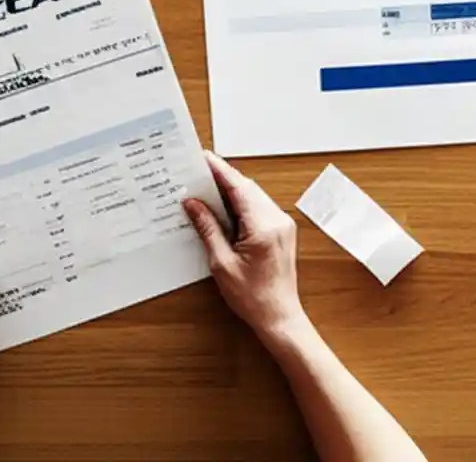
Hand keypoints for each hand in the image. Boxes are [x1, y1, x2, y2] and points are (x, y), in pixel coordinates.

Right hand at [183, 151, 308, 344]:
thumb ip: (207, 229)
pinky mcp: (282, 231)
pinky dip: (241, 203)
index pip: (238, 187)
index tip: (203, 158)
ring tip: (207, 189)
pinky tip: (224, 208)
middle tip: (198, 173)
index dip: (219, 170)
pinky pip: (260, 208)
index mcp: (263, 227)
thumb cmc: (253, 297)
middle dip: (223, 178)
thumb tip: (193, 204)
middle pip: (247, 188)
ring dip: (232, 191)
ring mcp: (282, 225)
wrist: (280, 317)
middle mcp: (277, 221)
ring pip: (254, 196)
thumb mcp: (222, 263)